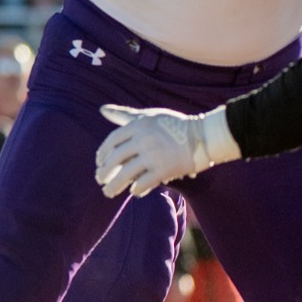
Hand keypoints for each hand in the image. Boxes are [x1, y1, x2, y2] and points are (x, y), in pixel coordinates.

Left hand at [94, 104, 238, 196]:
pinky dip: (137, 189)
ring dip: (114, 185)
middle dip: (104, 171)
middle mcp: (143, 140)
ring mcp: (153, 155)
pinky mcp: (165, 169)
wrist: (203, 136)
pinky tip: (134, 191)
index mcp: (138, 126)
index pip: (112, 141)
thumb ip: (124, 115)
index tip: (98, 162)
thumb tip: (102, 109)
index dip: (102, 153)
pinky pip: (144, 183)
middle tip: (99, 180)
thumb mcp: (147, 116)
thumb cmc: (172, 125)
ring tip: (108, 192)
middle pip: (115, 159)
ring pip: (126, 174)